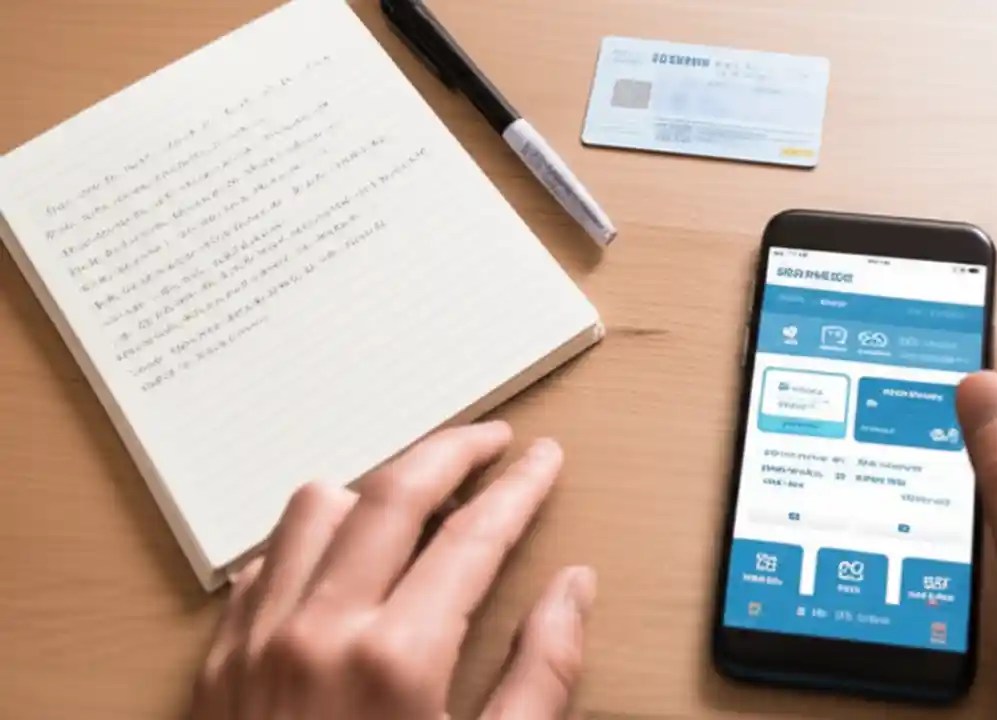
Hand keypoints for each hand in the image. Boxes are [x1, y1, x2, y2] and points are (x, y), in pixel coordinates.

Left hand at [191, 422, 595, 719]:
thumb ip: (542, 675)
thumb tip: (573, 589)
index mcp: (397, 657)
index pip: (475, 534)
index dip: (519, 488)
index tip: (544, 461)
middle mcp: (319, 630)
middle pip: (394, 490)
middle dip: (452, 450)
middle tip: (492, 441)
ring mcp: (258, 641)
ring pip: (315, 508)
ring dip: (372, 491)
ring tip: (415, 501)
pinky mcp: (218, 663)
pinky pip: (262, 562)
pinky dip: (307, 542)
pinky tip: (339, 563)